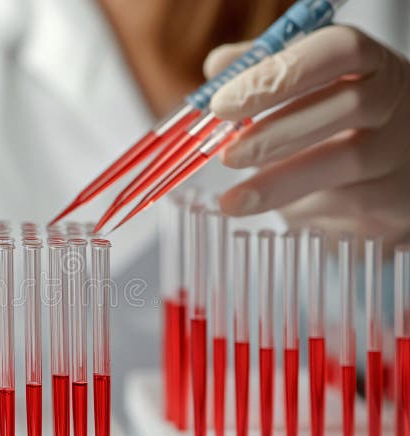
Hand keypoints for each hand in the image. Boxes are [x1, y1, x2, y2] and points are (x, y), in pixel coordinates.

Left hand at [204, 26, 409, 247]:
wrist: (391, 168)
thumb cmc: (335, 118)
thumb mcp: (305, 86)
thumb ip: (262, 69)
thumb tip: (218, 67)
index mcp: (367, 61)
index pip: (336, 50)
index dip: (278, 75)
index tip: (223, 104)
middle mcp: (392, 98)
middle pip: (348, 104)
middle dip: (277, 132)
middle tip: (228, 155)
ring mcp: (399, 148)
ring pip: (346, 161)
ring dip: (280, 182)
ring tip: (233, 200)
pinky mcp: (397, 196)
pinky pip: (347, 203)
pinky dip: (302, 209)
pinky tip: (277, 211)